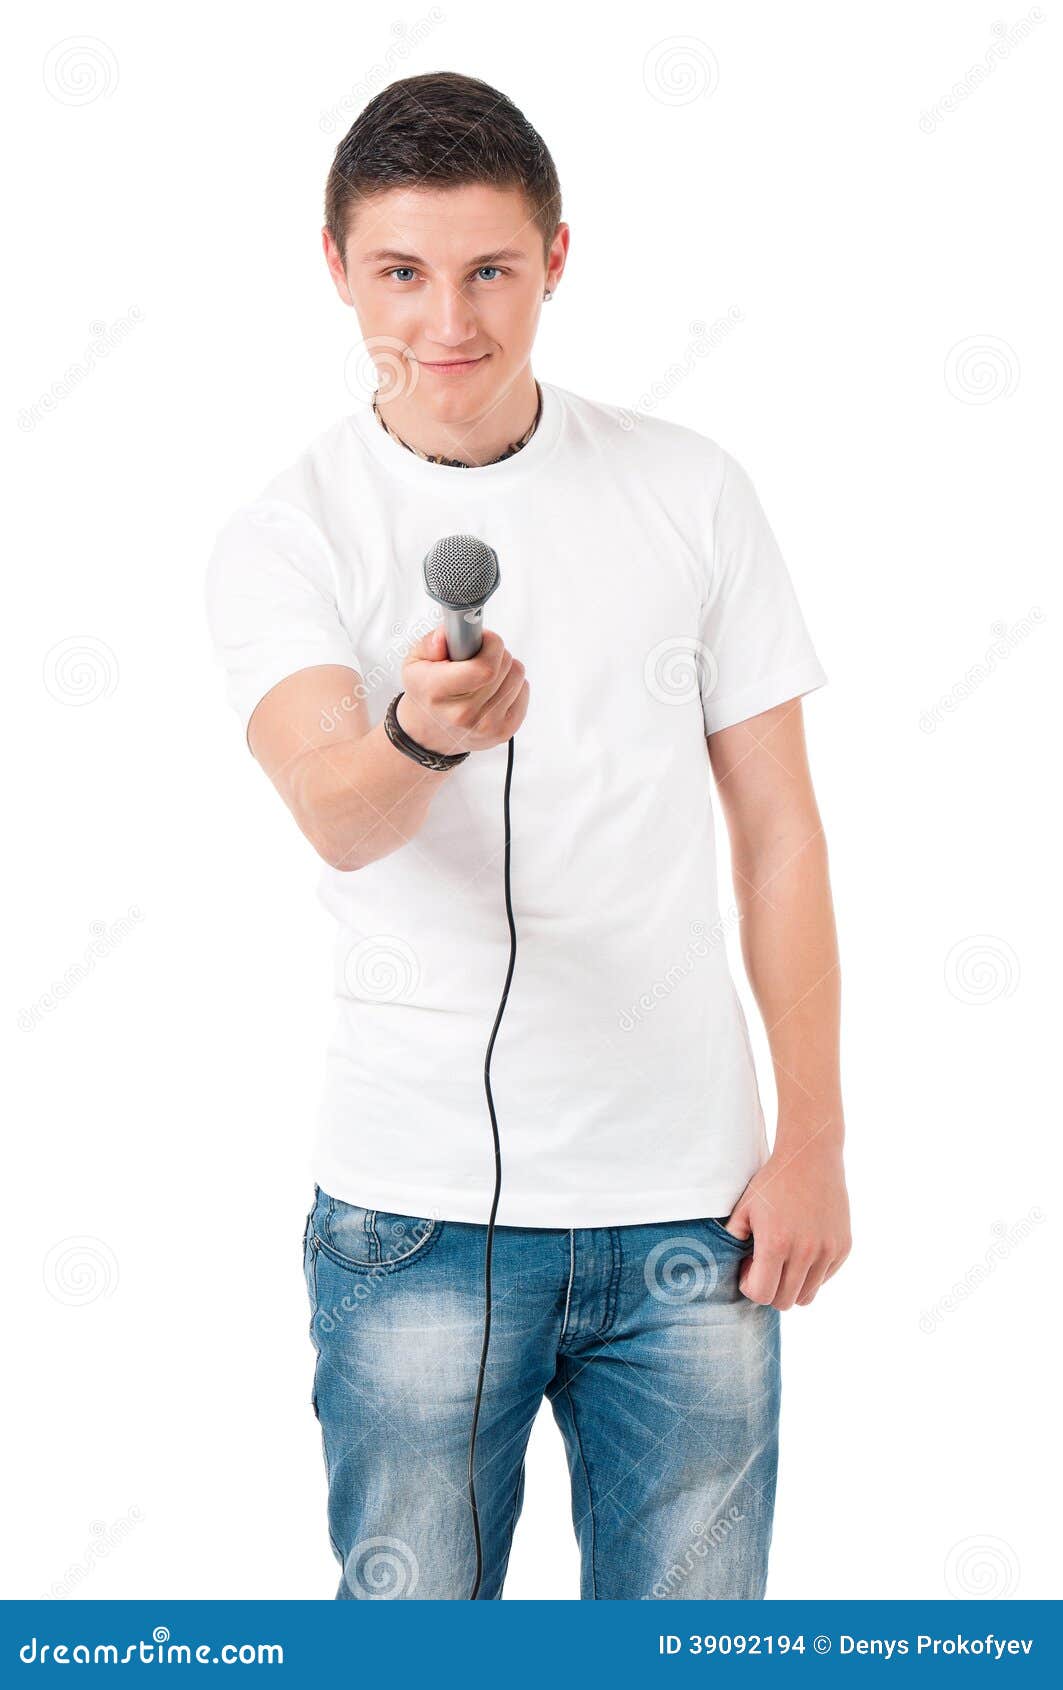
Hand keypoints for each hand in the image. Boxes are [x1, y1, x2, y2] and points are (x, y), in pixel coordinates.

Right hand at [397, 625, 528, 755]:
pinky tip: (493, 690)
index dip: (491, 646)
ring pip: (517, 676)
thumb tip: (446, 637)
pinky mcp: (505, 731)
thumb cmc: (426, 692)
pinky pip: (523, 690)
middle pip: (505, 667)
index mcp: (438, 693)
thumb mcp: (415, 662)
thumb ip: (430, 644)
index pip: (485, 668)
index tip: (482, 640)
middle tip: (479, 657)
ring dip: (505, 668)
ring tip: (484, 674)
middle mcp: (464, 714)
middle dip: (496, 652)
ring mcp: (487, 726)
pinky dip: (512, 684)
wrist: (430, 731)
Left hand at [723, 1142, 850, 1309]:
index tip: (748, 1266)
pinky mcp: (843, 1247)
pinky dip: (812, 1273)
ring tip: (784, 1260)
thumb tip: (730, 1267)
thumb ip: (732, 1240)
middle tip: (765, 1264)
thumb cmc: (773, 1182)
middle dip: (770, 1289)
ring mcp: (828, 1251)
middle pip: (785, 1302)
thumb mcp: (744, 1208)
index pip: (762, 1295)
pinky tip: (802, 1249)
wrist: (811, 1157)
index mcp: (776, 1244)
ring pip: (807, 1296)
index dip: (750, 1286)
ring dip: (792, 1285)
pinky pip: (824, 1279)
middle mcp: (806, 1252)